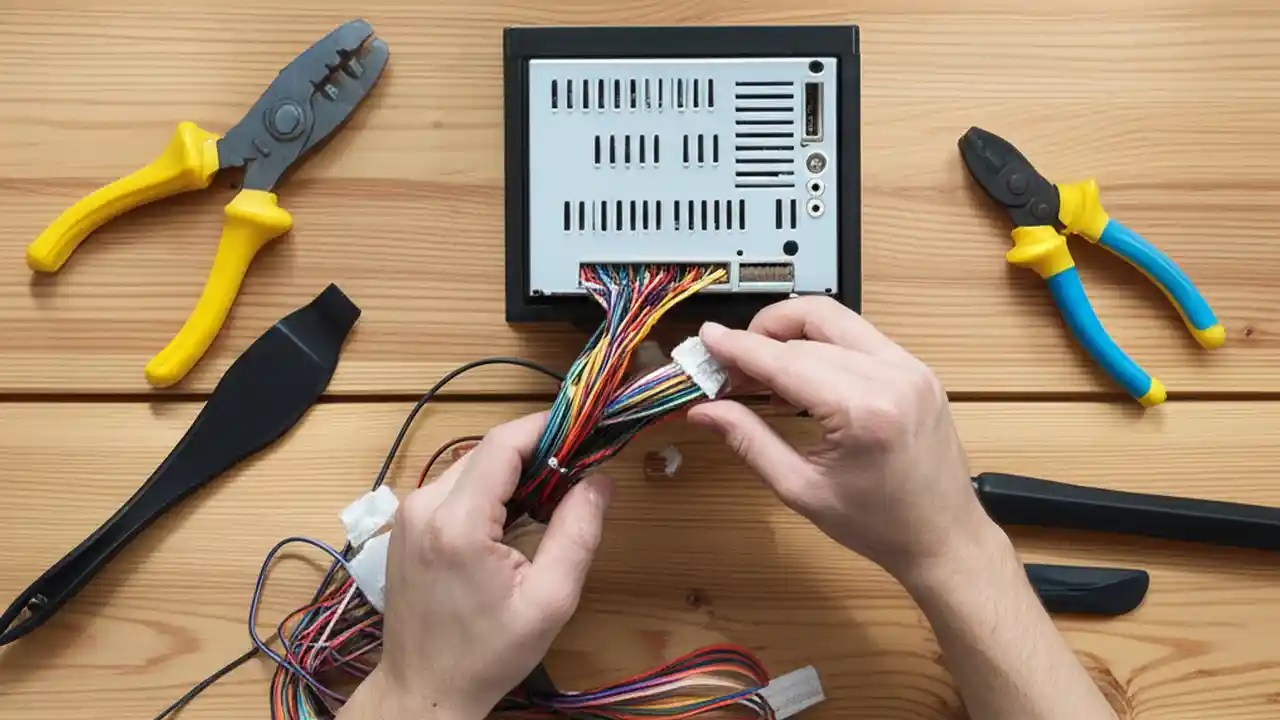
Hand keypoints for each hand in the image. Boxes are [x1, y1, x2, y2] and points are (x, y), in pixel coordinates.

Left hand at [340, 413, 612, 719]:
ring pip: (471, 466)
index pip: (503, 442)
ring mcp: (408, 513)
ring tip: (549, 501)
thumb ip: (577, 533)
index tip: (585, 428)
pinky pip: (454, 487)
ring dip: (511, 474)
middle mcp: (424, 506)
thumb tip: (600, 478)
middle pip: (488, 451)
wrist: (424, 689)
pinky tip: (512, 520)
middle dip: (535, 453)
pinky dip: (487, 491)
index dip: (546, 427)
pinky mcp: (405, 524)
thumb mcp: (550, 600)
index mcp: (458, 523)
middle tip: (577, 473)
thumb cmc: (489, 653)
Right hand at [687, 297, 994, 582]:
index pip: (786, 360)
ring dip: (790, 332)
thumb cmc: (878, 526)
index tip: (705, 340)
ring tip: (762, 370)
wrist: (945, 539)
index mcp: (864, 411)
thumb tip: (702, 410)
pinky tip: (800, 375)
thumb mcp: (801, 490)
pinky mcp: (917, 368)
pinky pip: (858, 335)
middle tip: (729, 368)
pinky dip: (821, 342)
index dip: (739, 347)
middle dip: (760, 338)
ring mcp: (911, 367)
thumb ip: (748, 440)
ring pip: (835, 318)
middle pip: (809, 324)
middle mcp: (893, 376)